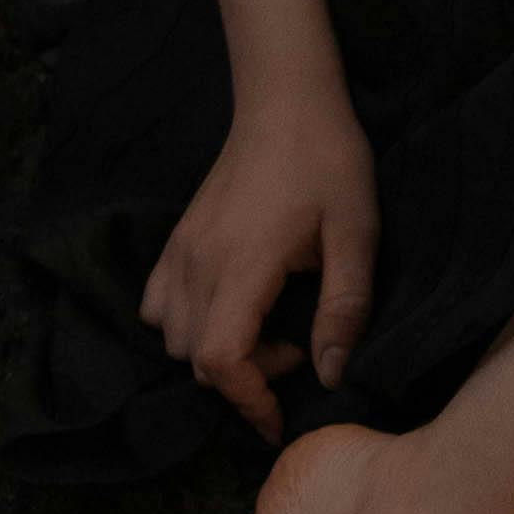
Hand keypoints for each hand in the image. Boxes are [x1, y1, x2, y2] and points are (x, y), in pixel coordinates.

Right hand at [141, 83, 379, 441]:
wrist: (286, 101)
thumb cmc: (328, 161)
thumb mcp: (357, 232)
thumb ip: (344, 307)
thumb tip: (330, 375)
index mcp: (242, 264)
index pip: (219, 359)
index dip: (248, 399)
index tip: (281, 412)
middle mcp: (198, 262)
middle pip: (194, 358)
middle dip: (244, 376)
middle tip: (294, 348)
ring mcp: (180, 250)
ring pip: (171, 336)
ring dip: (214, 351)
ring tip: (266, 328)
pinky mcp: (177, 238)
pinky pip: (156, 302)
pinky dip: (183, 323)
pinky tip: (227, 307)